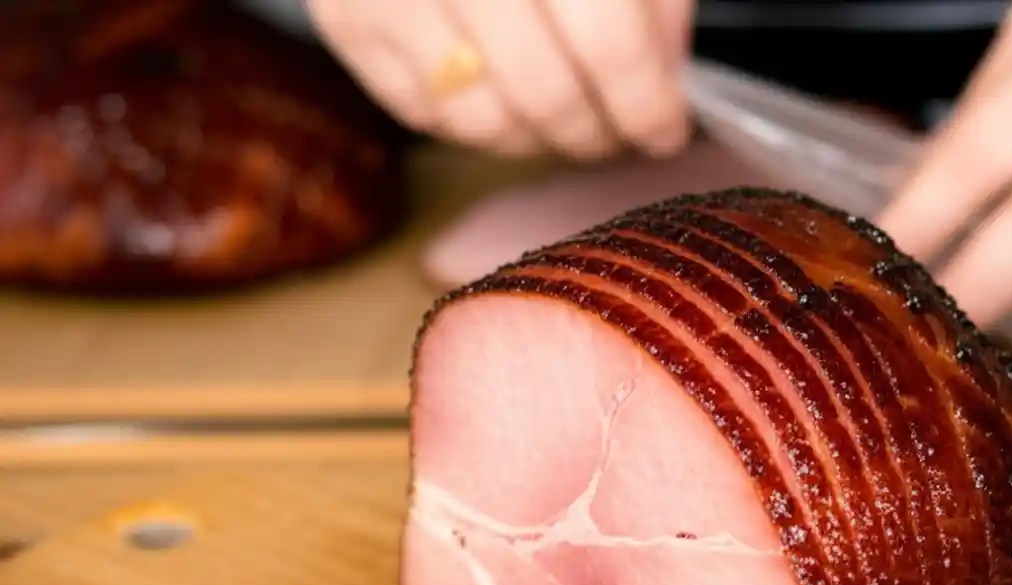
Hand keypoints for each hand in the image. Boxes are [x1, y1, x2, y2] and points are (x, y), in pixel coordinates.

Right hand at [305, 0, 693, 158]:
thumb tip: (665, 72)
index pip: (610, 41)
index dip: (647, 102)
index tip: (665, 129)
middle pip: (546, 92)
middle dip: (594, 133)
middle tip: (615, 134)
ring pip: (482, 119)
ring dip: (536, 139)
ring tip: (561, 118)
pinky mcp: (345, 17)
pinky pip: (422, 113)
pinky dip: (471, 122)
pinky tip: (498, 95)